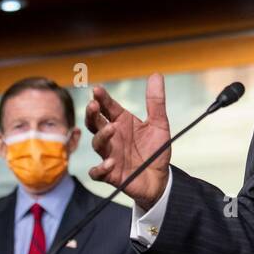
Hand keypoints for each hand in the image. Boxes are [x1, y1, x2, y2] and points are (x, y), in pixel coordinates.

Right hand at [85, 73, 171, 210]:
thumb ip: (156, 101)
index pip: (108, 107)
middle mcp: (112, 137)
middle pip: (95, 123)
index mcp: (121, 122)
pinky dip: (100, 168)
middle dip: (92, 114)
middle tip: (93, 105)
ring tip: (111, 129)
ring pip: (97, 144)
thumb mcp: (160, 123)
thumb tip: (156, 74)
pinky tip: (110, 162)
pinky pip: (98, 172)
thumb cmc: (156, 150)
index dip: (102, 98)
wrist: (160, 178)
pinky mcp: (111, 174)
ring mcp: (109, 155)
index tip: (98, 89)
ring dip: (102, 136)